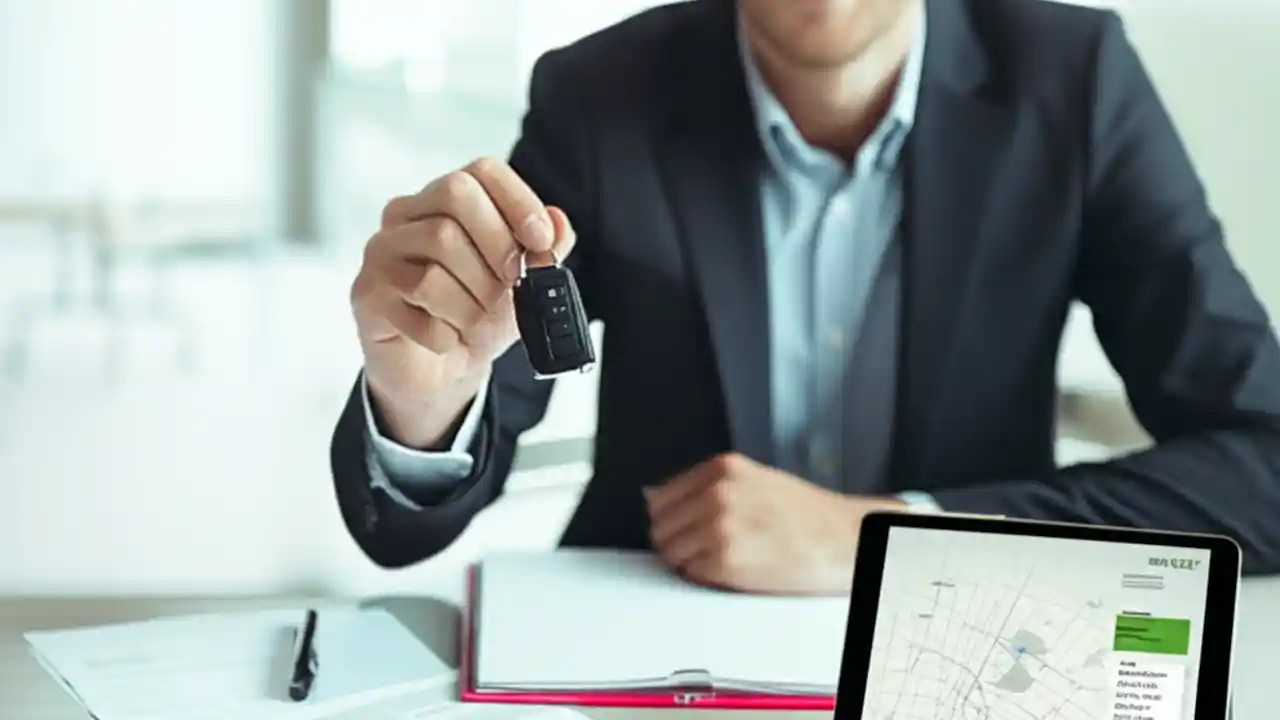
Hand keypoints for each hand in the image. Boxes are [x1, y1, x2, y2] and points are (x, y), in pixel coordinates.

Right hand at [351, 158, 575, 447]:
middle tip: (511, 286)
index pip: (481, 172)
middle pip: (455, 198)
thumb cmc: (475, 319)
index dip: (518, 201)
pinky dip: (445, 329)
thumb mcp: (524, 285)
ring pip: (438, 250)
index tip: (541, 242)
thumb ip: (545, 250)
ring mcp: (381, 251)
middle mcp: (406, 216)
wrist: (438, 376)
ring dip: (473, 298)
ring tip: (476, 322)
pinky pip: (415, 299)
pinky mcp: (366, 292)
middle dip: (497, 246)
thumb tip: (557, 221)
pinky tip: (446, 338)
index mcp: (444, 202)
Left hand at [644, 453, 905, 594]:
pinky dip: (707, 578)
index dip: (671, 519)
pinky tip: (734, 570)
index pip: (660, 498)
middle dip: (677, 541)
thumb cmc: (805, 514)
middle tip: (706, 549)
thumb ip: (706, 487)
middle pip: (661, 527)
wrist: (843, 539)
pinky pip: (692, 575)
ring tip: (724, 558)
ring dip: (691, 562)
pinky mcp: (726, 562)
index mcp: (722, 468)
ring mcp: (720, 527)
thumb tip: (655, 498)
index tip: (684, 529)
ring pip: (672, 554)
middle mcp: (717, 493)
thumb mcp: (752, 481)